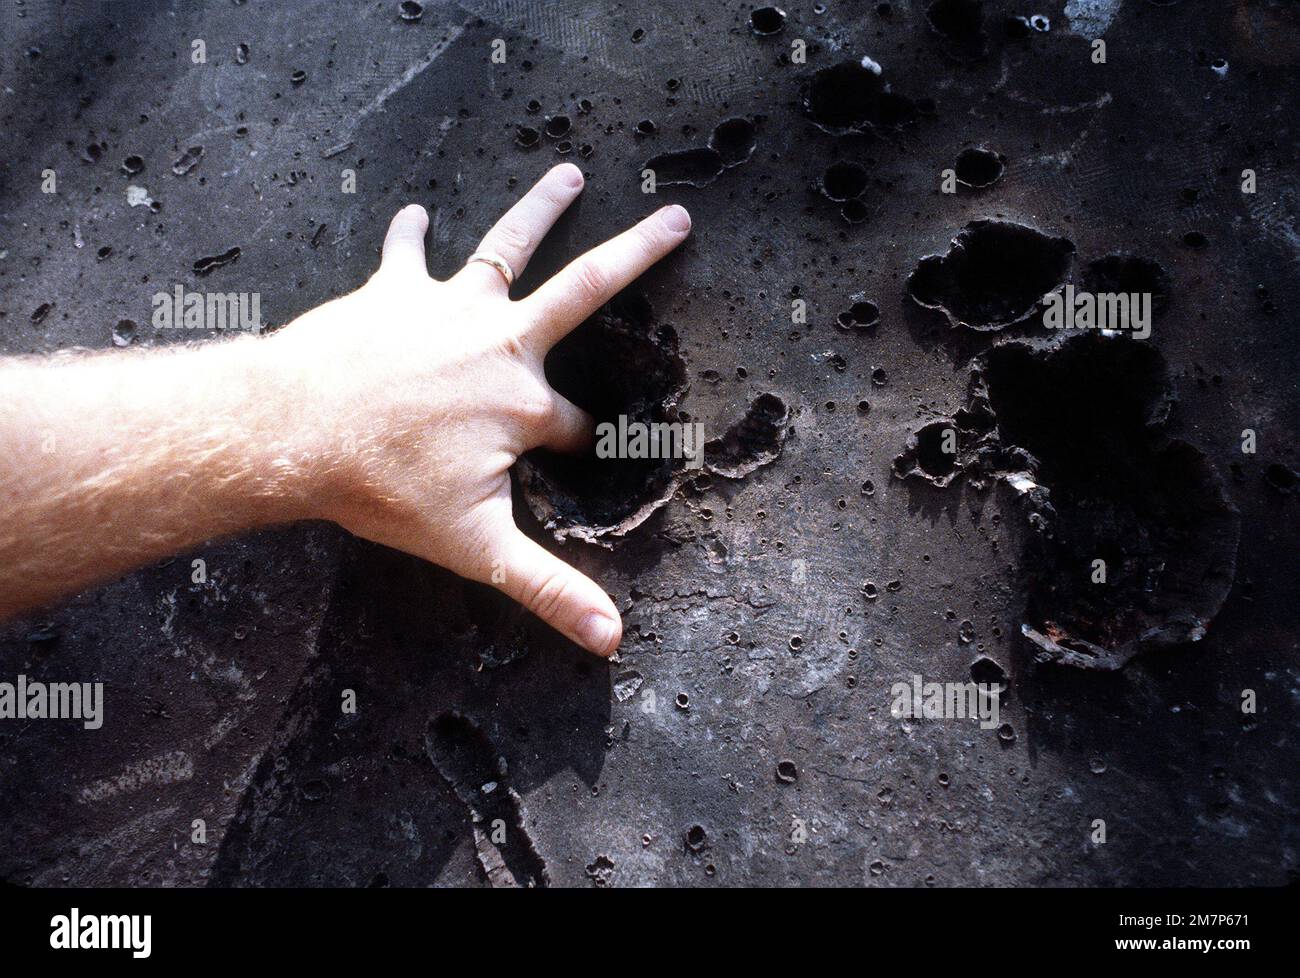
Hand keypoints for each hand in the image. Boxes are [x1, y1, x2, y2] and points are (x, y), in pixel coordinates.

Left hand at [265, 163, 690, 655]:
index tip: (581, 454)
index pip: (577, 428)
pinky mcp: (394, 292)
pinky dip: (412, 233)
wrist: (290, 430)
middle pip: (585, 287)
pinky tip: (418, 212)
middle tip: (678, 218)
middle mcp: (499, 344)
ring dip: (542, 208)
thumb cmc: (381, 489)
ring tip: (570, 174)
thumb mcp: (476, 545)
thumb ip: (549, 589)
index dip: (582, 445)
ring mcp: (448, 309)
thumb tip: (612, 640)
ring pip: (509, 245)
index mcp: (522, 405)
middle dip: (639, 251)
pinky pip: (408, 252)